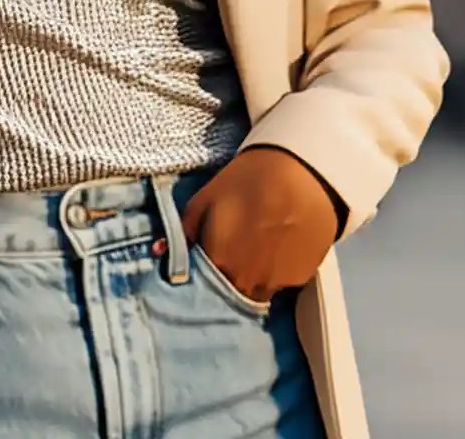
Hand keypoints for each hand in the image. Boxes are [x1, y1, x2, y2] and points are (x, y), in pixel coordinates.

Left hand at [182, 147, 339, 302]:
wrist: (303, 171)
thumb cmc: (247, 181)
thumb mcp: (204, 199)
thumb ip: (183, 232)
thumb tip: (161, 253)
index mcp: (219, 265)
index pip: (203, 289)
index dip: (204, 276)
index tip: (207, 261)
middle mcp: (247, 283)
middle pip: (232, 292)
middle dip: (228, 278)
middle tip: (234, 250)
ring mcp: (277, 283)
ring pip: (258, 290)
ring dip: (254, 276)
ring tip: (259, 246)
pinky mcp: (303, 277)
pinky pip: (282, 281)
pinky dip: (278, 269)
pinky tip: (281, 244)